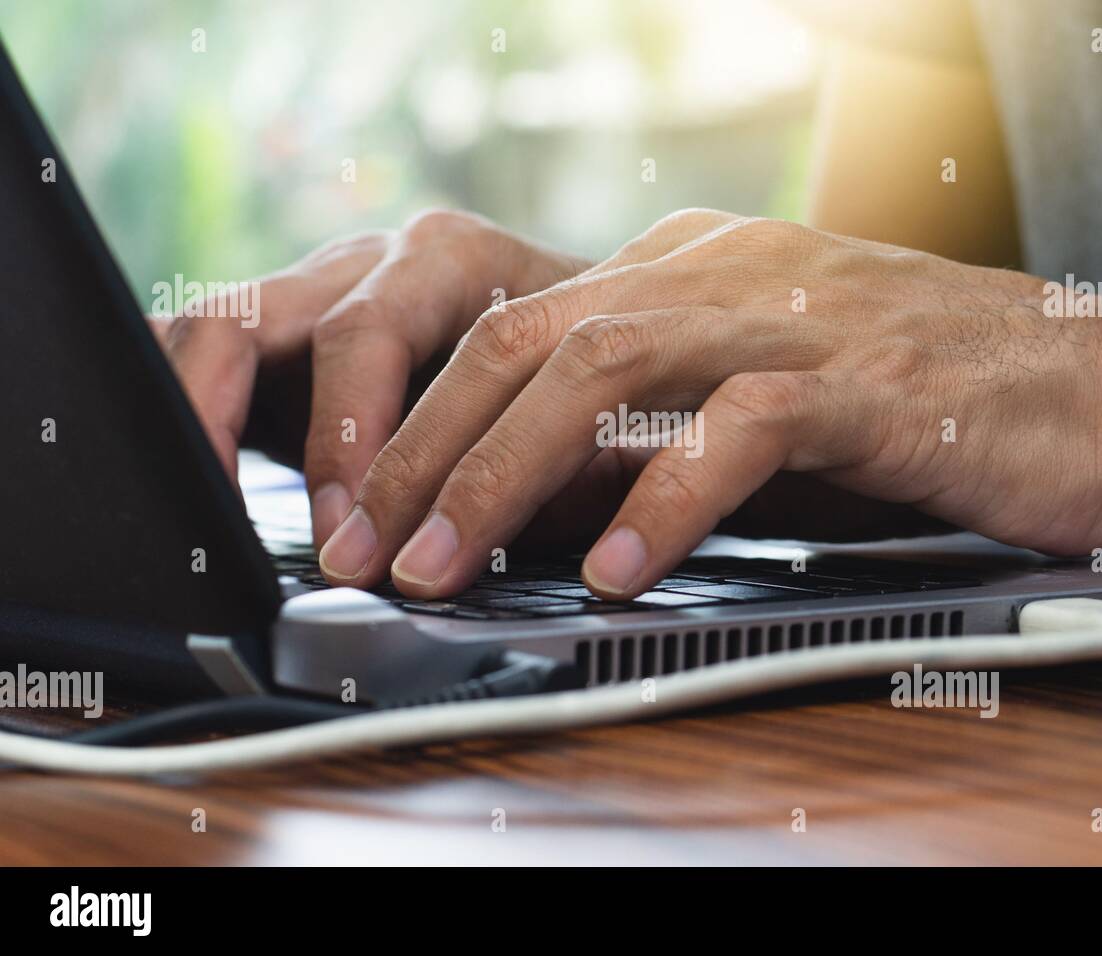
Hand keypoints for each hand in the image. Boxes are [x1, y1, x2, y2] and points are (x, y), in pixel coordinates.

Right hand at [151, 210, 587, 545]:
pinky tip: (196, 481)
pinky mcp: (295, 333)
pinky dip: (188, 411)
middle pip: (260, 322)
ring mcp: (327, 289)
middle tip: (262, 539)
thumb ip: (556, 468)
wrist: (597, 331)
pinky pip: (211, 351)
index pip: (362, 335)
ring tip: (210, 519)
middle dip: (234, 433)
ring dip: (197, 423)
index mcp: (453, 259)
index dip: (342, 441)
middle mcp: (378, 262)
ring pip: (213, 329)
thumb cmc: (599, 374)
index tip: (350, 538)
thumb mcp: (600, 414)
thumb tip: (503, 539)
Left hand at [322, 210, 1101, 597]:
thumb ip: (658, 417)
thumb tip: (540, 493)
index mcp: (692, 268)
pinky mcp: (868, 383)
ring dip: (508, 473)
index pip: (517, 325)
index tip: (370, 508)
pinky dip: (664, 499)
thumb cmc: (928, 397)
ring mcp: (794, 319)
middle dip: (431, 447)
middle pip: (531, 339)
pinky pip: (738, 428)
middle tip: (371, 544)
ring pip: (607, 367)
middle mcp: (724, 275)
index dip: (425, 417)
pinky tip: (615, 567)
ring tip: (448, 563)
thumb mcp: (762, 387)